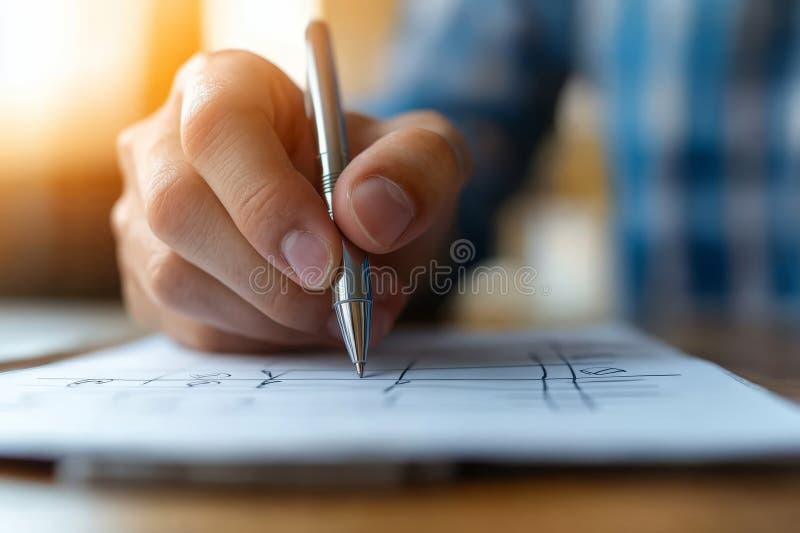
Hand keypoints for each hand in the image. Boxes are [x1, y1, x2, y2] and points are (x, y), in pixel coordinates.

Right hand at [112, 50, 468, 351]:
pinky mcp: (150, 281)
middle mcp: (164, 146)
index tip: (329, 261)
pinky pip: (193, 326)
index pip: (217, 131)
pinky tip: (309, 323)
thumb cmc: (376, 178)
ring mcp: (144, 217)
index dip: (267, 202)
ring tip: (347, 312)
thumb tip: (368, 214)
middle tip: (349, 302)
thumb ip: (415, 168)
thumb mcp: (425, 156)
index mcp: (223, 86)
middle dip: (272, 277)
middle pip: (178, 210)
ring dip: (275, 316)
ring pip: (176, 279)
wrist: (355, 225)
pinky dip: (263, 339)